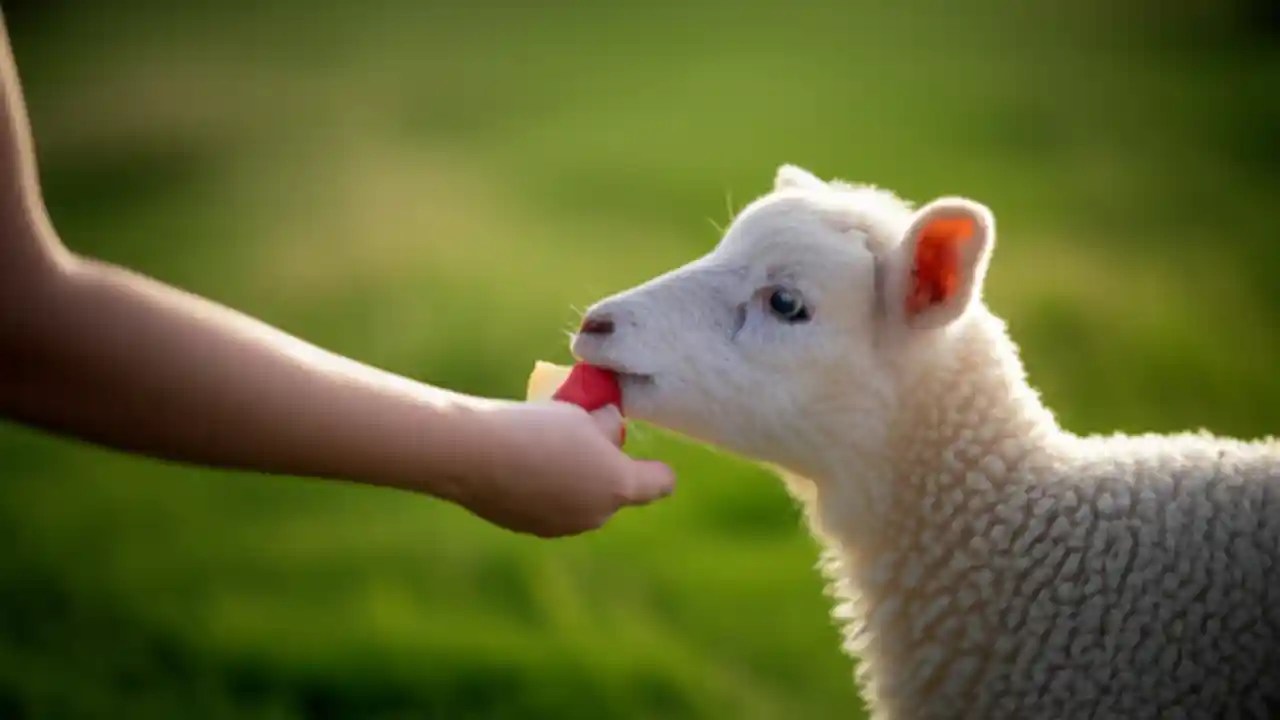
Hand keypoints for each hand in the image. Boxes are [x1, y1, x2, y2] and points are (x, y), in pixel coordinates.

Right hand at [448, 401, 674, 537]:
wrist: (473, 455)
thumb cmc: (536, 427)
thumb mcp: (581, 413)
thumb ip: (606, 424)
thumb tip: (610, 427)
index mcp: (619, 486)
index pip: (661, 483)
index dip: (655, 467)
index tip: (635, 451)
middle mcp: (597, 515)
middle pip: (616, 491)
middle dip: (604, 467)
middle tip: (576, 434)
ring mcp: (563, 526)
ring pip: (582, 499)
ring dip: (573, 479)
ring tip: (544, 447)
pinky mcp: (531, 528)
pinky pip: (551, 506)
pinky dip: (545, 489)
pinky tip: (520, 465)